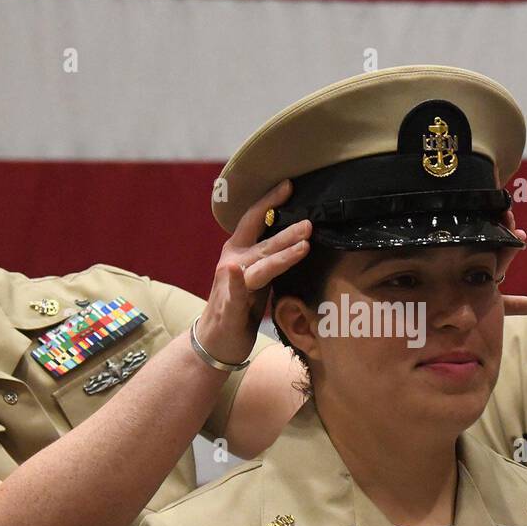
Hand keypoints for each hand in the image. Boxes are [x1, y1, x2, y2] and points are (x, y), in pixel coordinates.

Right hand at [198, 180, 310, 364]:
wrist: (216, 341)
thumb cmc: (241, 306)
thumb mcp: (259, 277)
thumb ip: (272, 257)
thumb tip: (300, 236)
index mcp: (239, 252)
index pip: (256, 220)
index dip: (270, 202)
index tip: (290, 185)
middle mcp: (233, 262)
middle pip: (263, 242)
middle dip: (287, 232)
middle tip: (310, 223)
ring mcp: (230, 285)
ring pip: (259, 266)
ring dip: (280, 255)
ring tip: (303, 246)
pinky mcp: (229, 307)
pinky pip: (234, 293)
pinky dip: (235, 282)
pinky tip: (234, 270)